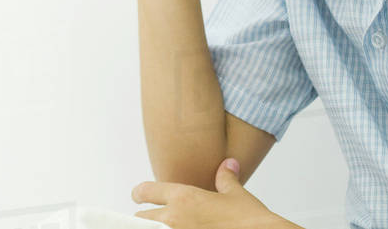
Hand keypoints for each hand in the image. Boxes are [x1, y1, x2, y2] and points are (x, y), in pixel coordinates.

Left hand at [131, 158, 283, 228]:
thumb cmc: (250, 220)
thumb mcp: (237, 196)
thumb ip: (226, 179)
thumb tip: (228, 165)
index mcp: (183, 198)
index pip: (146, 191)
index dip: (139, 194)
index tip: (137, 196)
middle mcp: (175, 217)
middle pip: (140, 218)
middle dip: (144, 219)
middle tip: (149, 220)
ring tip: (161, 228)